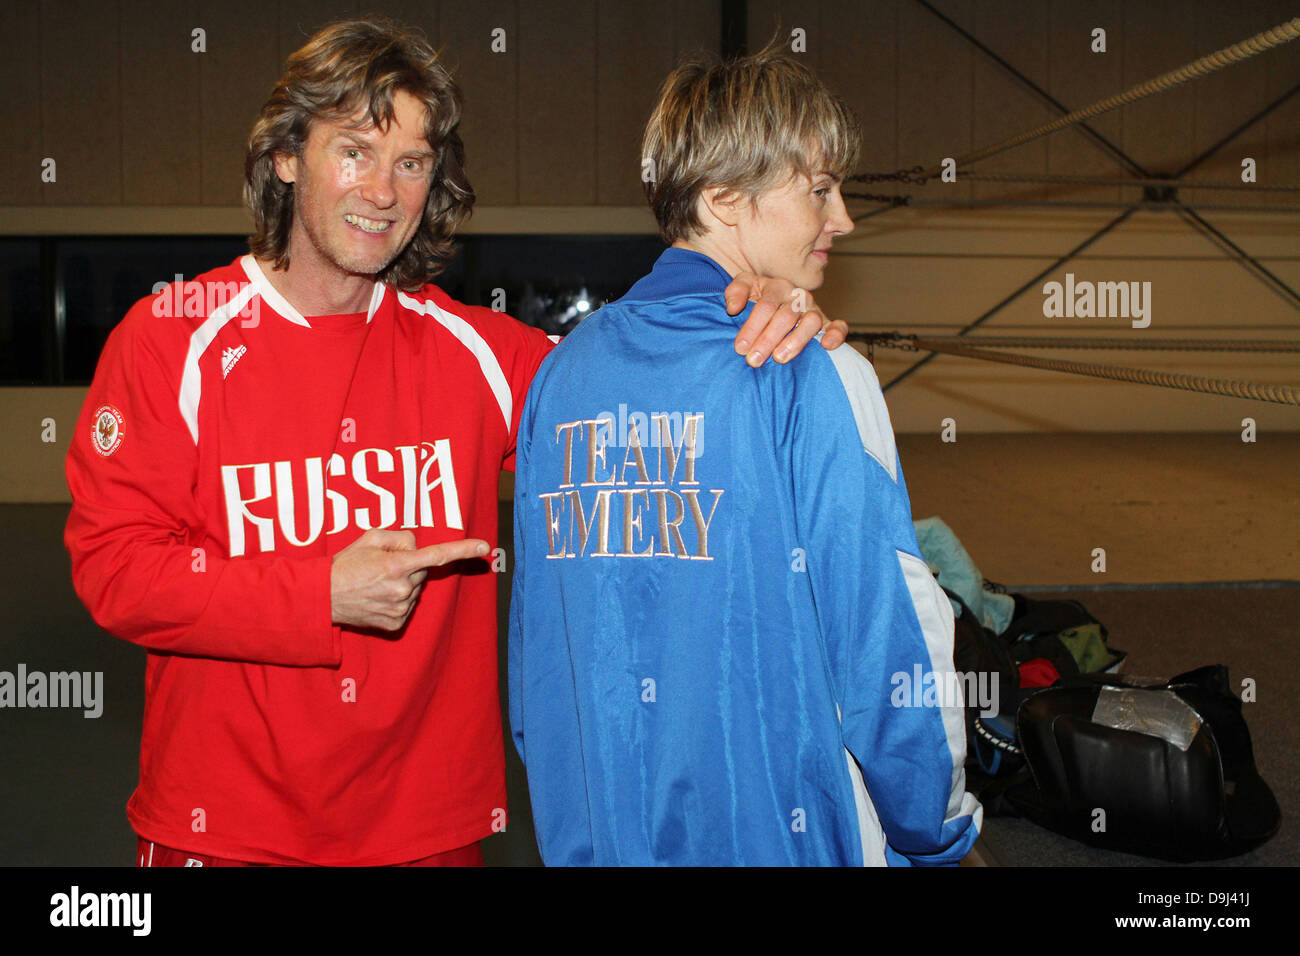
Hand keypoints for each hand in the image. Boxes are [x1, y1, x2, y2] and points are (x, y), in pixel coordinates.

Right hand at [330, 529, 488, 631]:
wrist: (322, 598)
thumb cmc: (345, 565)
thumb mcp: (369, 539)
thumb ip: (399, 536)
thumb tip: (416, 546)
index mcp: (397, 565)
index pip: (437, 555)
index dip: (463, 550)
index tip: (485, 546)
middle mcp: (403, 589)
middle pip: (423, 571)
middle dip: (409, 566)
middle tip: (381, 567)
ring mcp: (400, 609)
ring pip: (416, 589)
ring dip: (403, 584)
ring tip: (375, 583)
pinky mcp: (396, 624)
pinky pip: (408, 606)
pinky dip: (398, 600)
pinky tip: (377, 598)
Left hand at [724, 273, 848, 365]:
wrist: (775, 303)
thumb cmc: (756, 299)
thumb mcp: (744, 288)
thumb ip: (735, 292)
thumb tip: (733, 307)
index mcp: (776, 286)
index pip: (766, 305)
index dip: (752, 327)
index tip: (740, 347)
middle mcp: (797, 296)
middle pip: (786, 316)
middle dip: (768, 339)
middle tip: (754, 360)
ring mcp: (814, 310)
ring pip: (811, 322)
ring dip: (795, 340)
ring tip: (779, 358)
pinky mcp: (827, 324)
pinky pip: (838, 326)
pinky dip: (836, 334)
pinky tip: (826, 346)